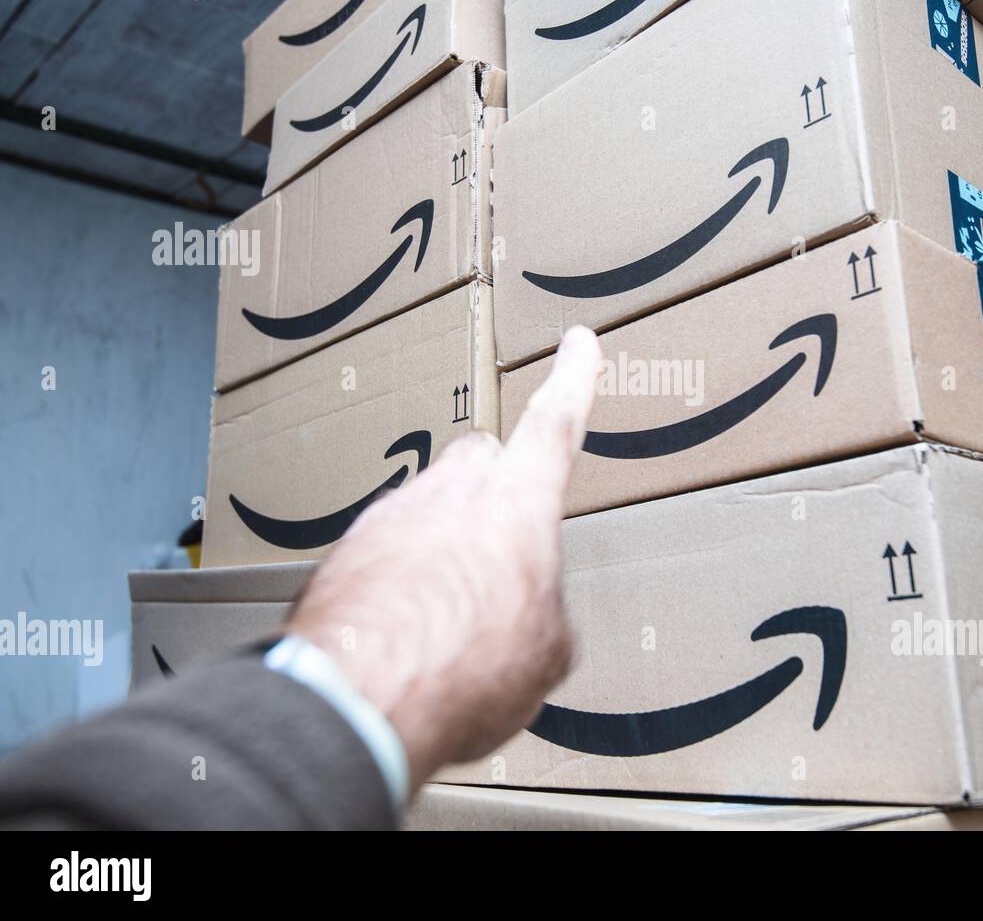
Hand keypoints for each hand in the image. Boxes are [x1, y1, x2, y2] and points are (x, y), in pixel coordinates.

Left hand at [284, 326, 600, 792]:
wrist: (359, 701)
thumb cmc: (465, 672)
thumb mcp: (546, 653)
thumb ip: (542, 609)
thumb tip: (526, 614)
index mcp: (517, 505)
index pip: (555, 424)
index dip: (573, 380)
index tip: (578, 342)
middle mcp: (451, 493)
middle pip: (479, 460)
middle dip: (491, 488)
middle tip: (497, 543)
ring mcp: (390, 517)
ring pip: (427, 508)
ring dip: (440, 547)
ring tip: (446, 620)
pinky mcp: (343, 553)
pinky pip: (383, 551)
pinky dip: (398, 582)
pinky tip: (403, 633)